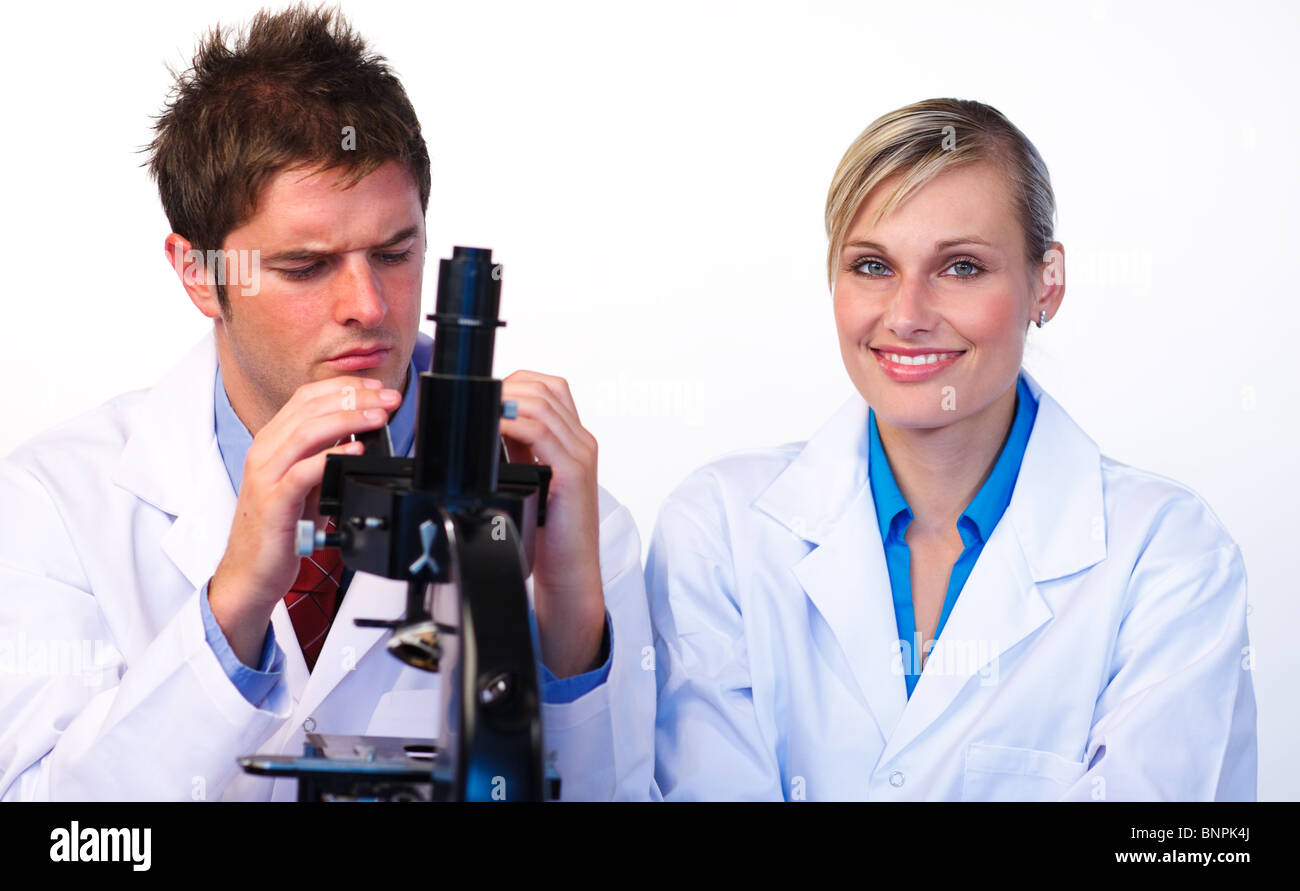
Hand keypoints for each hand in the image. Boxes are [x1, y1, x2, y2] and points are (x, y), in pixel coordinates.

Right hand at [208, 376, 402, 665]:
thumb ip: (322, 457)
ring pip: (306, 433)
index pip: (306, 398)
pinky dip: (331, 457)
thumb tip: (358, 434)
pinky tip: (356, 451)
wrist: (250, 573)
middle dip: (354, 398)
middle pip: (310, 408)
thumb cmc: (279, 529)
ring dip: (348, 420)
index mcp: (271, 443)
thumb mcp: (304, 484)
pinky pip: (303, 472)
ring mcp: (266, 477)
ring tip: (378, 418)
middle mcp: (265, 453)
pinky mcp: (273, 504)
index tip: (378, 389)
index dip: (344, 388)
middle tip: (388, 399)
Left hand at [500, 371, 604, 677]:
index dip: (517, 382)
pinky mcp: (573, 473)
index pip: (551, 388)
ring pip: (542, 404)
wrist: (570, 572)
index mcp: (573, 441)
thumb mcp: (532, 478)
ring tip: (481, 414)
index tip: (487, 396)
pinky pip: (541, 432)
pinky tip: (492, 431)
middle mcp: (581, 443)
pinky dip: (512, 423)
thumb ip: (517, 450)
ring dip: (506, 402)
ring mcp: (580, 455)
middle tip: (478, 405)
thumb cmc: (549, 532)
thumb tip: (487, 424)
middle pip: (546, 388)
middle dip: (507, 388)